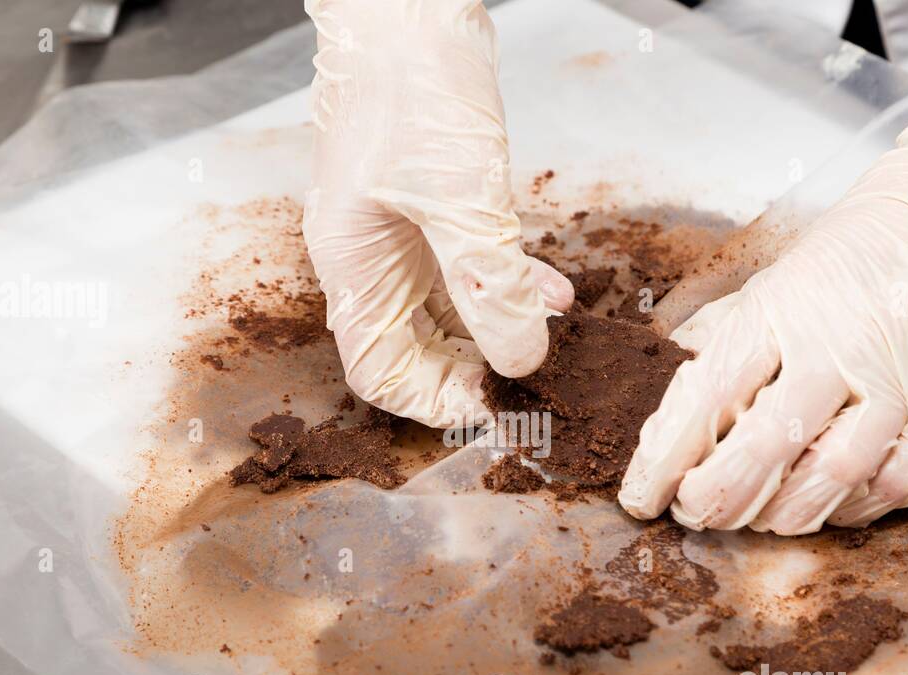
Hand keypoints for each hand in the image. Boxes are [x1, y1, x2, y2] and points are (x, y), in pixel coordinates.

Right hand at [301, 0, 573, 427]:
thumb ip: (489, 284)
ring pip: (449, 310)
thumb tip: (520, 361)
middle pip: (414, 348)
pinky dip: (509, 283)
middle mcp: (370, 260)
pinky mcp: (431, 207)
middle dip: (472, 369)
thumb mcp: (458, 197)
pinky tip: (554, 291)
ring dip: (500, 327)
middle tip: (533, 380)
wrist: (407, 7)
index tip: (494, 402)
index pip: (379, 369)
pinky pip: (469, 266)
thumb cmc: (412, 89)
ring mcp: (399, 234)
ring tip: (552, 337)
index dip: (433, 399)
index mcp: (354, 266)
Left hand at [619, 102, 907, 533]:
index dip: (663, 459)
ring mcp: (897, 386)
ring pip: (827, 477)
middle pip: (762, 447)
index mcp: (782, 310)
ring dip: (779, 512)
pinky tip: (824, 507)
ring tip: (752, 519)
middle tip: (692, 513)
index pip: (706, 397)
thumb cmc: (867, 250)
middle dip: (715, 496)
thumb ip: (730, 340)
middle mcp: (837, 349)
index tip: (638, 497)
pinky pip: (890, 482)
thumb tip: (675, 408)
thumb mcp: (782, 277)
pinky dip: (849, 506)